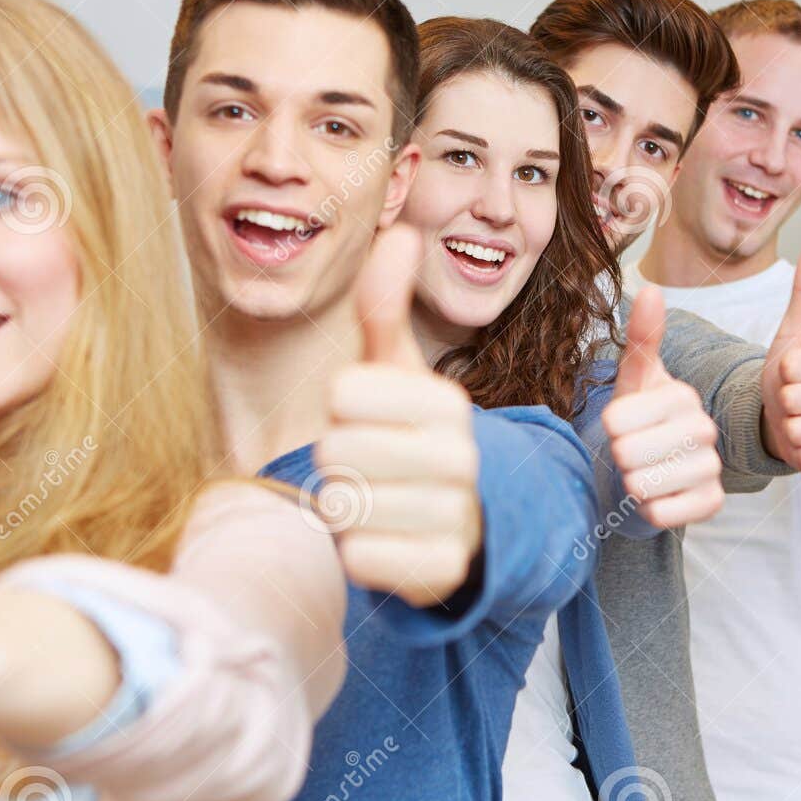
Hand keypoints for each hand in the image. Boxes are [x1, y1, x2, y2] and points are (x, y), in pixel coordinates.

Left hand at [317, 224, 481, 606]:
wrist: (465, 525)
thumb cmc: (412, 438)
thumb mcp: (398, 373)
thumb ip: (385, 306)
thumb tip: (400, 230)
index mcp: (447, 399)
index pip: (342, 393)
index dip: (341, 410)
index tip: (369, 419)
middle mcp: (461, 455)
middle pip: (335, 449)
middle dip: (339, 460)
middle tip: (370, 466)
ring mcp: (457, 515)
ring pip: (345, 505)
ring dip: (345, 508)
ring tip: (377, 500)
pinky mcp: (442, 571)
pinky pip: (359, 559)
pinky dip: (358, 553)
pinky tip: (384, 540)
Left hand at [601, 285, 723, 527]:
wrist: (648, 470)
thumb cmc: (637, 421)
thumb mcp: (632, 380)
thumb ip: (640, 339)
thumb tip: (651, 289)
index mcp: (682, 395)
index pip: (615, 420)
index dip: (607, 428)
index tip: (622, 425)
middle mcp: (704, 428)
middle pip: (627, 452)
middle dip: (618, 458)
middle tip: (632, 453)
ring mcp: (711, 467)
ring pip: (642, 485)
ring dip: (631, 484)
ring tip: (643, 472)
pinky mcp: (712, 503)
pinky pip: (661, 514)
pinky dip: (648, 510)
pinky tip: (658, 496)